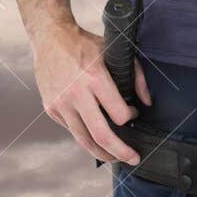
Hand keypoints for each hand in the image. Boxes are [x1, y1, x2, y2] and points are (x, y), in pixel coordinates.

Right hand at [31, 23, 151, 164]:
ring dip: (102, 153)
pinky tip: (94, 137)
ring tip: (115, 158)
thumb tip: (147, 102)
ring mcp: (61, 103)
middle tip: (133, 158)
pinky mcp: (51, 108)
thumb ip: (136, 76)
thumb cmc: (83, 45)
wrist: (49, 38)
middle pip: (102, 136)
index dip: (131, 117)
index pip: (119, 114)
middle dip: (121, 152)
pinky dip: (85, 136)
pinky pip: (71, 130)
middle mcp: (76, 94)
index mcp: (94, 78)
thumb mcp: (113, 52)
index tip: (133, 113)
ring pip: (84, 140)